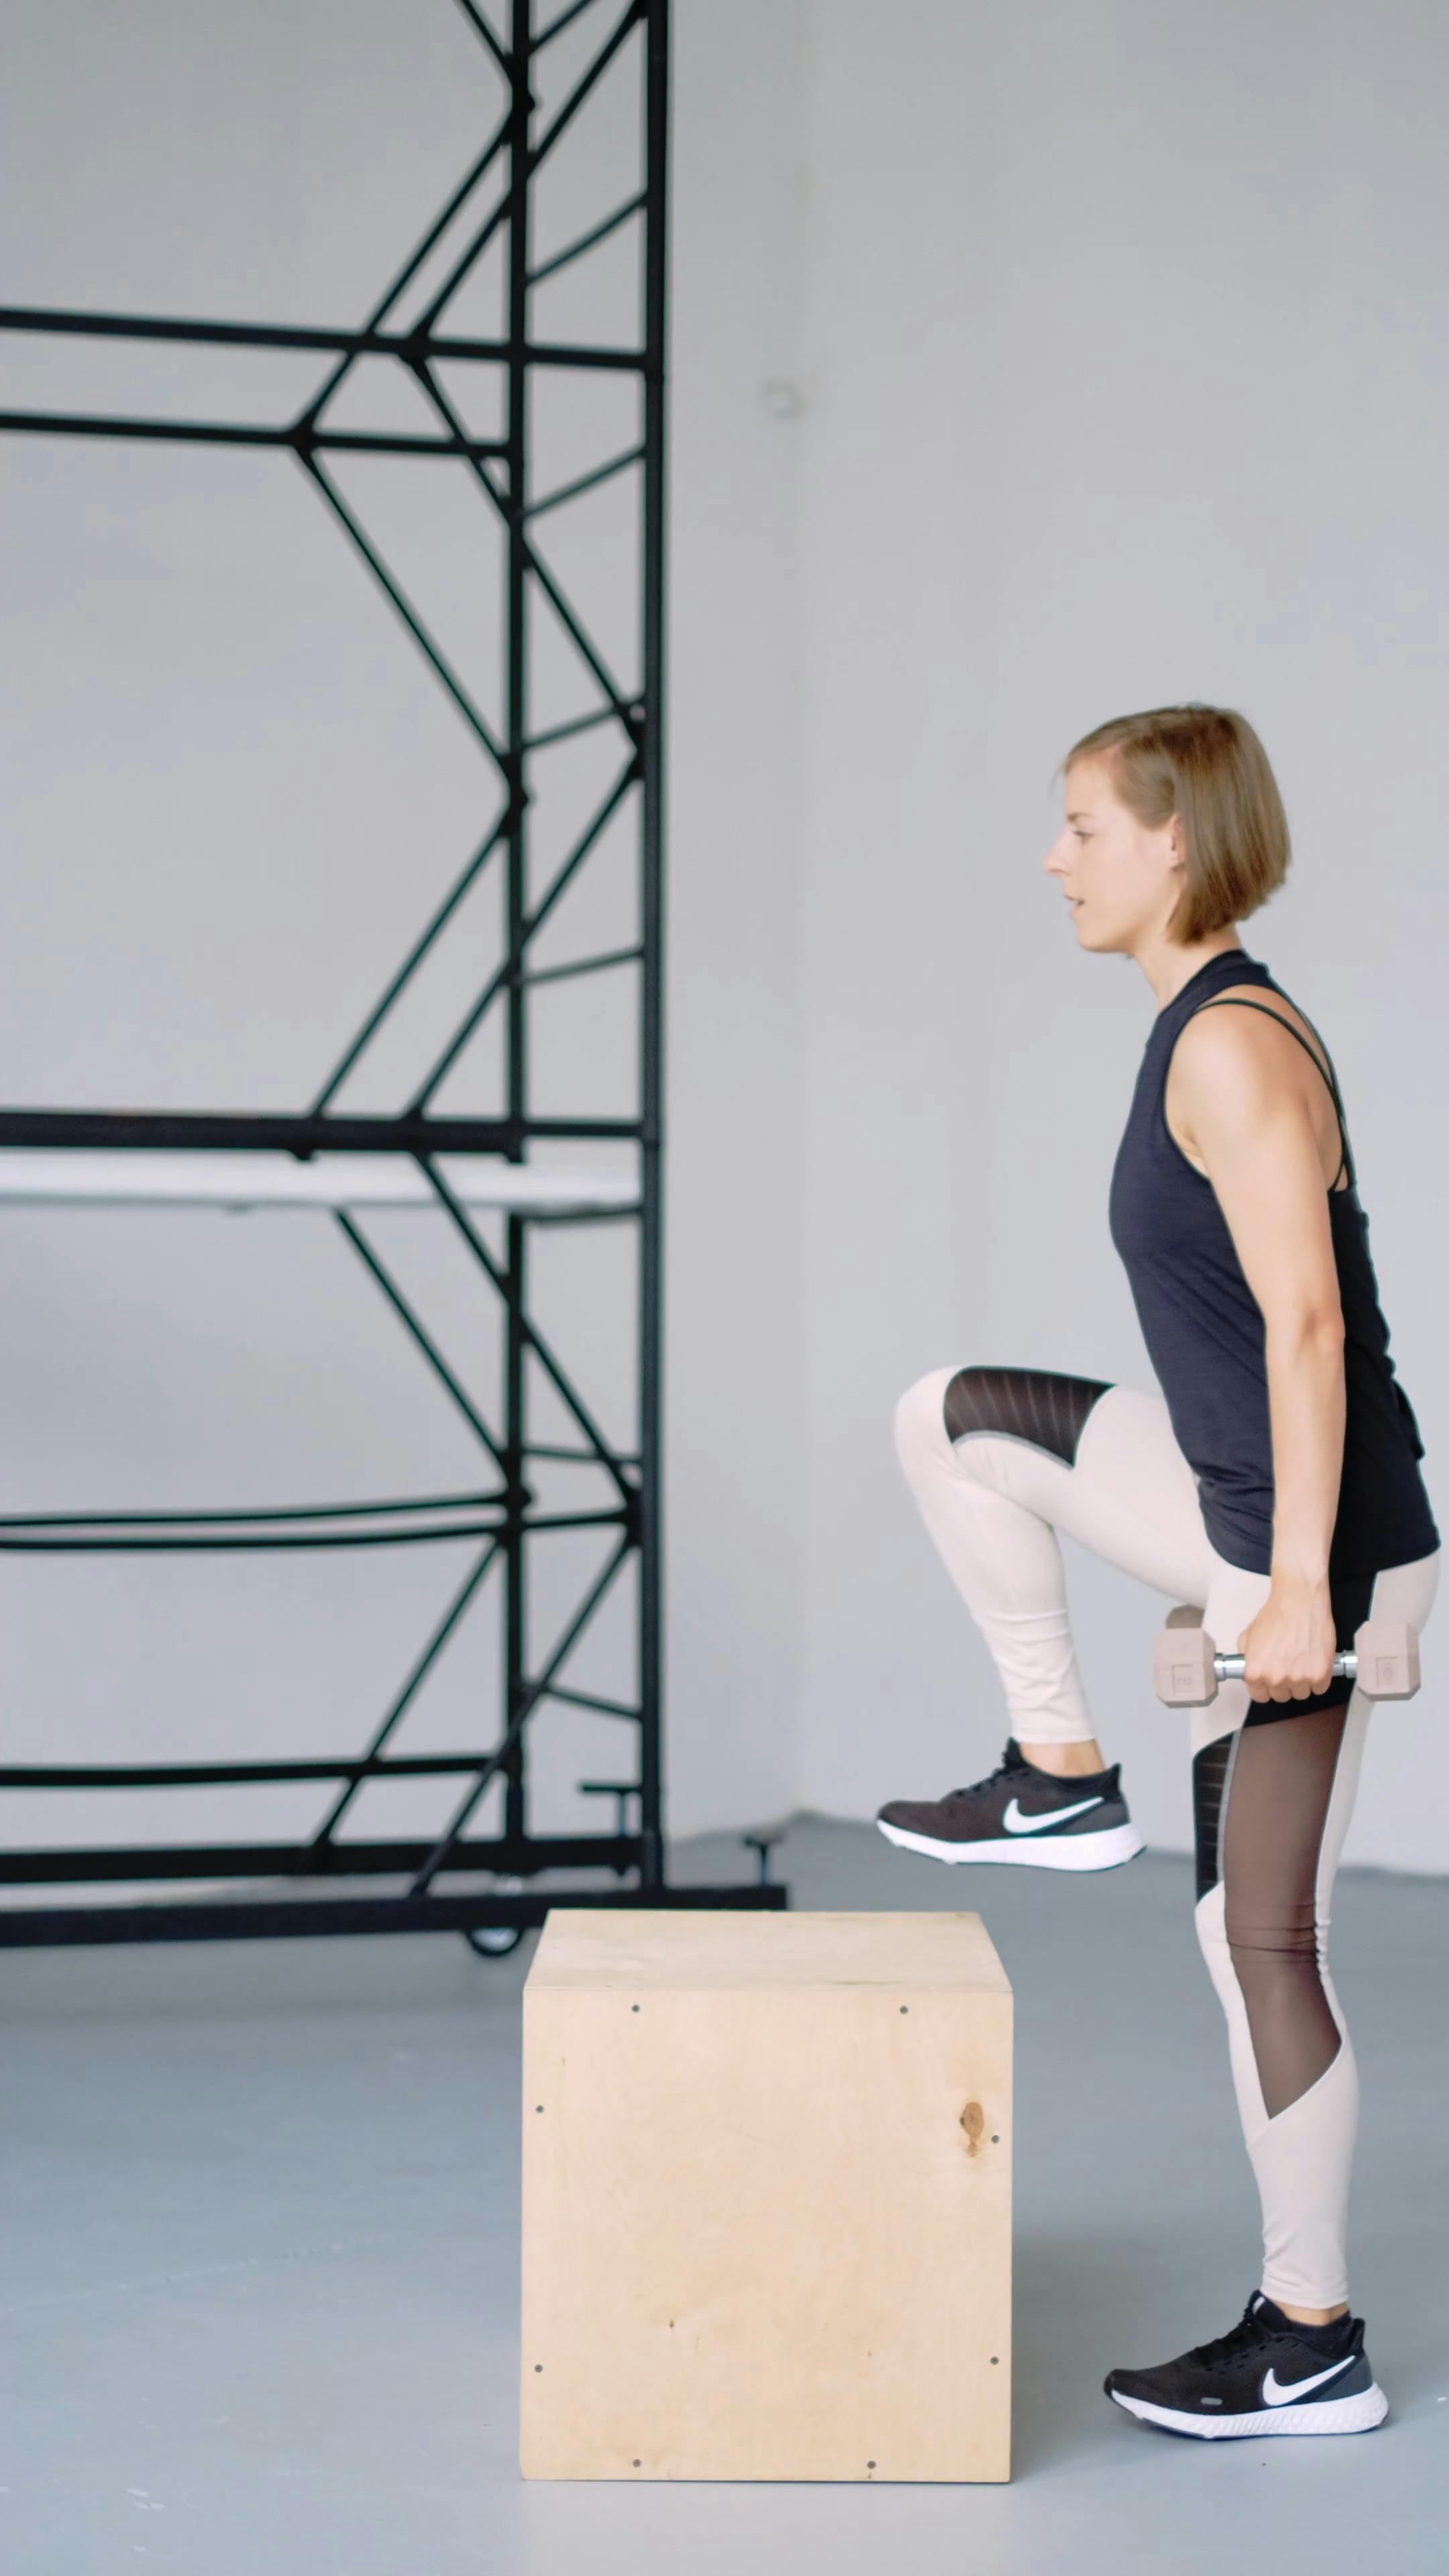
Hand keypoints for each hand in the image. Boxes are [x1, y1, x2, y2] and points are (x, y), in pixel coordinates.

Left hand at [1238, 1577, 1336, 1704]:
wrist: (1299, 1600)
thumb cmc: (1274, 1615)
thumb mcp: (1248, 1636)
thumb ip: (1246, 1659)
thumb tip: (1251, 1673)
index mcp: (1255, 1672)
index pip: (1260, 1696)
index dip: (1266, 1686)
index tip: (1272, 1678)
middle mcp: (1276, 1679)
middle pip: (1281, 1696)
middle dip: (1284, 1683)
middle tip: (1289, 1663)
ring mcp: (1299, 1679)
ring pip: (1301, 1693)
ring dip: (1302, 1681)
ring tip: (1302, 1659)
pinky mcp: (1320, 1675)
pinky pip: (1319, 1688)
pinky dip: (1319, 1678)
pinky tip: (1314, 1661)